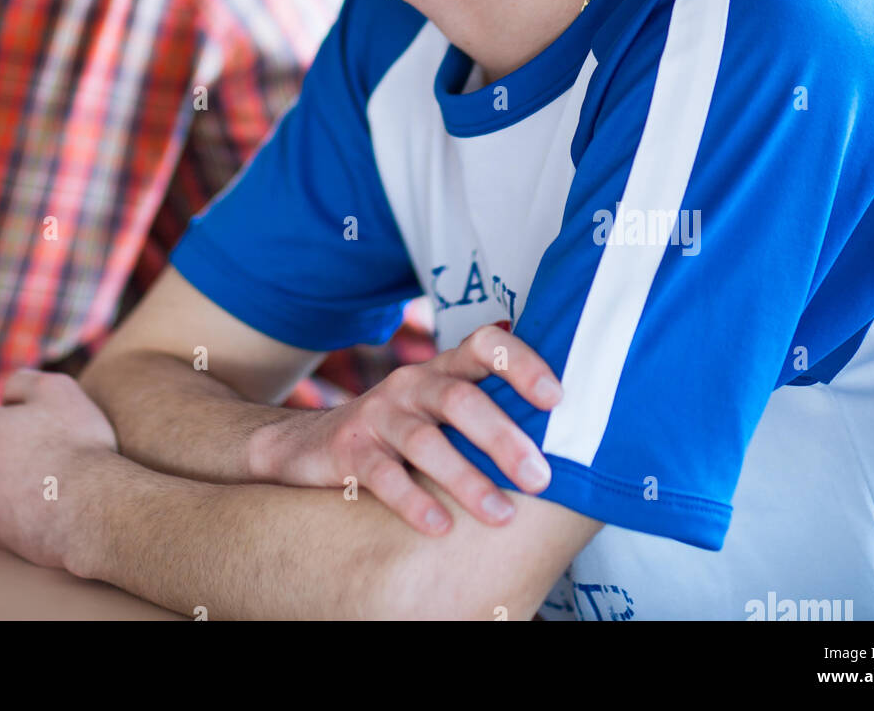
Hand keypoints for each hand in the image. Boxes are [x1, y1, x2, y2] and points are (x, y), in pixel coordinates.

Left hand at [0, 370, 118, 573]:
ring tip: (46, 476)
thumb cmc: (74, 441)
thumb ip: (20, 381)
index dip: (2, 415)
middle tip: (40, 448)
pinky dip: (12, 504)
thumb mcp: (54, 387)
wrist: (89, 507)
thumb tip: (4, 395)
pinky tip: (43, 500)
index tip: (33, 423)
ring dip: (4, 477)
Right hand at [250, 323, 559, 535]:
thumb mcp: (438, 411)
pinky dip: (414, 502)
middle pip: (461, 398)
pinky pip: (383, 476)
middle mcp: (411, 384)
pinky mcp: (349, 451)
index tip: (557, 397)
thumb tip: (568, 431)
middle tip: (541, 477)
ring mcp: (378, 415)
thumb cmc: (398, 433)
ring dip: (467, 478)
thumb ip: (487, 411)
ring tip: (501, 514)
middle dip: (503, 438)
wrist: (306, 445)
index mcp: (442, 370)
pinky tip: (440, 528)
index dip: (521, 363)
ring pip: (426, 440)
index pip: (483, 345)